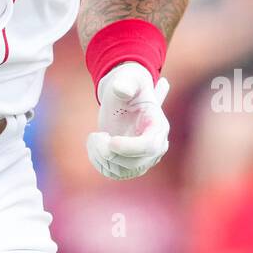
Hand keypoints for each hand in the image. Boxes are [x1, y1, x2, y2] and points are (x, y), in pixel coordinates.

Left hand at [85, 62, 170, 180]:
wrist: (121, 95)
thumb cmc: (127, 84)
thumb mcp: (128, 80)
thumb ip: (126, 83)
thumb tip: (121, 89)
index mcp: (158, 126)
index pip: (149, 146)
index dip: (129, 147)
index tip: (110, 141)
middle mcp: (156, 146)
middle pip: (135, 164)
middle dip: (111, 153)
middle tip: (96, 136)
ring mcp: (144, 158)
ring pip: (122, 171)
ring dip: (101, 156)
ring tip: (94, 137)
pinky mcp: (130, 164)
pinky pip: (114, 173)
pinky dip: (98, 162)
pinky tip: (94, 144)